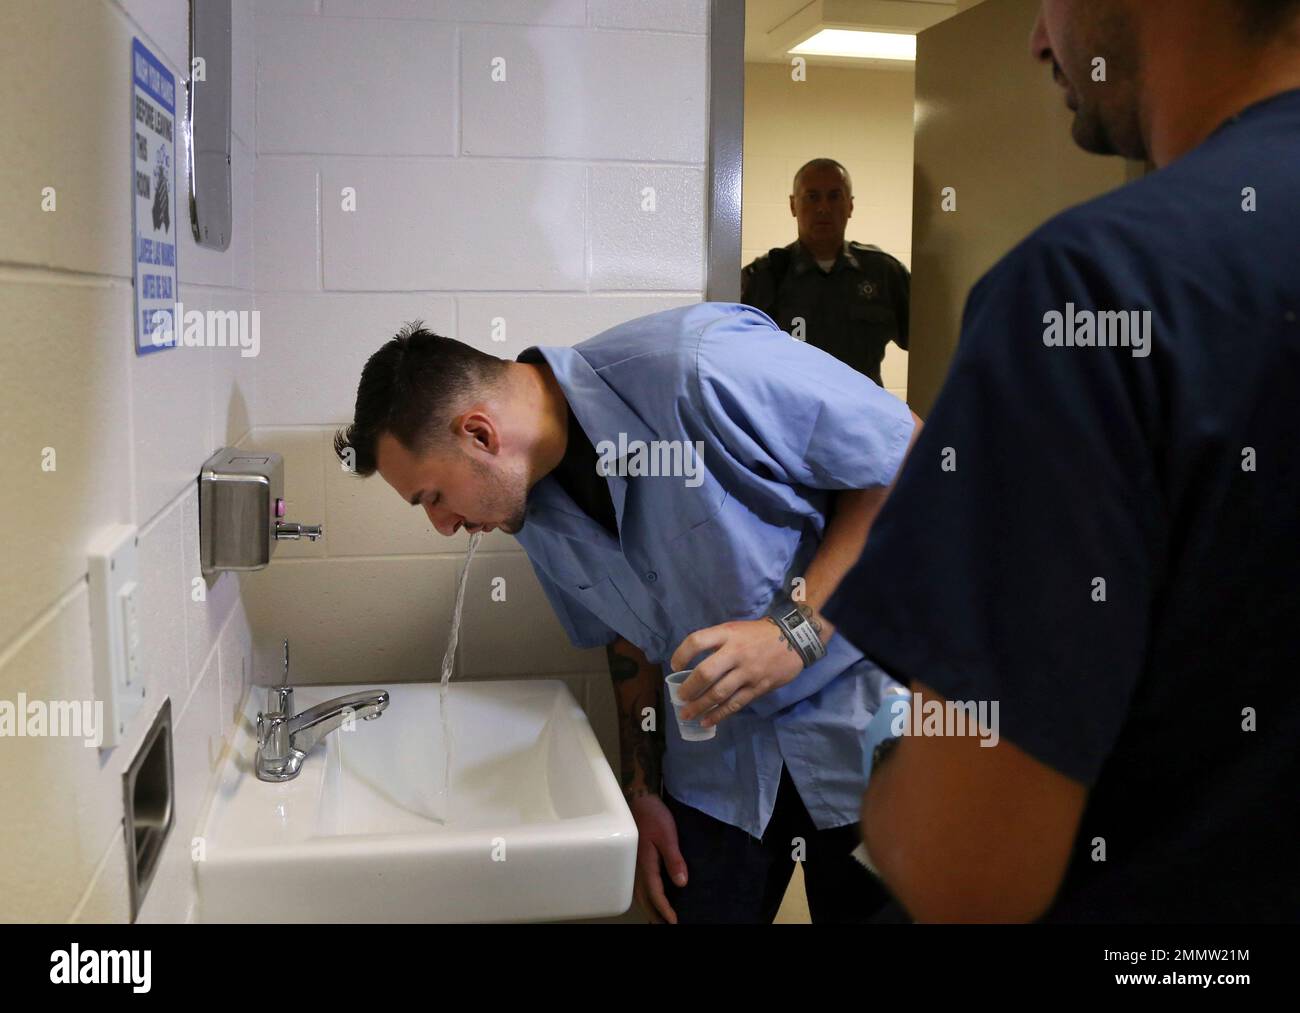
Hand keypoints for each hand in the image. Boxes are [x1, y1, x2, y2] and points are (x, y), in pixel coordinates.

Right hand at [628, 792, 687, 923]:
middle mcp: (637, 869)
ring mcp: (634, 865)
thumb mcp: (667, 835)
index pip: (656, 894)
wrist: (639, 800)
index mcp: (646, 865)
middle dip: (655, 915)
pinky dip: (646, 898)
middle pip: (645, 899)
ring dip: (650, 908)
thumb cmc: (654, 816)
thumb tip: (682, 883)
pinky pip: (640, 886)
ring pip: (640, 894)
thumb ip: (674, 859)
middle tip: (667, 926)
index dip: (665, 909)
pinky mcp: (636, 861)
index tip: (675, 922)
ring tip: (659, 919)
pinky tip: (653, 898)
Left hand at [669, 618, 806, 726]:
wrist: (793, 639)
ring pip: (719, 693)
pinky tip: (707, 721)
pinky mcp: (758, 687)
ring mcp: (748, 672)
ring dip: (699, 706)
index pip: (697, 641)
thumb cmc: (758, 634)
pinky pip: (735, 704)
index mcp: (727, 634)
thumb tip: (692, 661)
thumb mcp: (735, 629)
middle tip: (680, 697)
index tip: (674, 666)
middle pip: (706, 672)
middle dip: (689, 688)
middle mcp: (736, 652)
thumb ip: (716, 642)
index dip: (681, 654)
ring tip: (686, 714)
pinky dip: (719, 715)